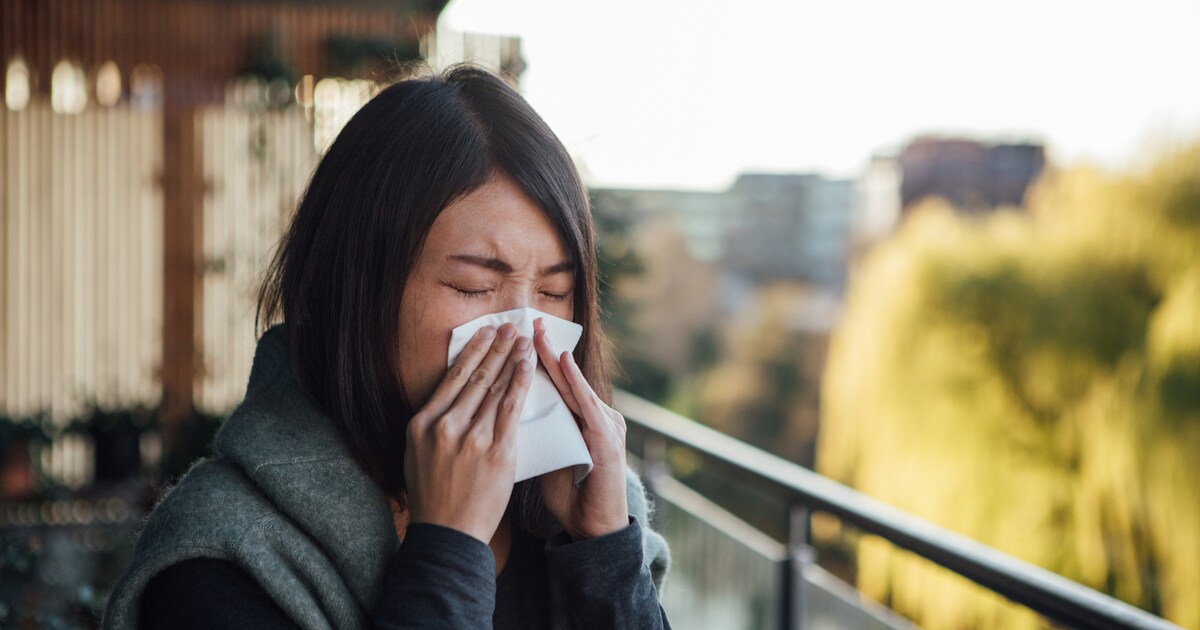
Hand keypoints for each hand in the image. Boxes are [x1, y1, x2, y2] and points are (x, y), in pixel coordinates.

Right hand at [404, 323, 534, 543]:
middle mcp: (444, 426)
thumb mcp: (417, 454)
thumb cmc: (433, 496)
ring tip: (523, 340)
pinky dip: (519, 384)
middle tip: (511, 326)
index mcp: (421, 424)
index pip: (451, 378)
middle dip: (496, 348)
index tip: (485, 333)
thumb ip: (432, 425)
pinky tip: (527, 367)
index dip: (473, 352)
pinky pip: (510, 410)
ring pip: (494, 389)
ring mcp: (471, 439)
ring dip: (511, 359)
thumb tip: (449, 396)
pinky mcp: (496, 453)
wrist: (448, 534)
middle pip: (475, 378)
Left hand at [534, 318, 628, 539]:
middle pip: (566, 378)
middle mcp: (596, 417)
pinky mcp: (607, 440)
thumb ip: (534, 435)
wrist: (595, 529)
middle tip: (527, 322)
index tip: (516, 337)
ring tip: (540, 335)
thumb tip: (503, 416)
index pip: (555, 385)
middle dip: (545, 350)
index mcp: (580, 421)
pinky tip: (563, 363)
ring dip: (557, 359)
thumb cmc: (570, 496)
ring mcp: (605, 426)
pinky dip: (575, 383)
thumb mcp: (547, 457)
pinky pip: (587, 405)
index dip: (536, 361)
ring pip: (575, 385)